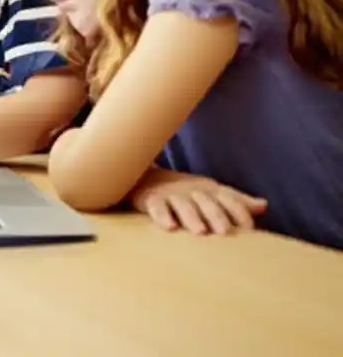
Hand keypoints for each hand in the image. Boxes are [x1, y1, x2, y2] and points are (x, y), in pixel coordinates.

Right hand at [129, 169, 266, 235]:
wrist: (146, 178)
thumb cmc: (186, 192)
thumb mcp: (211, 193)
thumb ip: (236, 201)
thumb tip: (263, 205)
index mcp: (210, 189)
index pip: (228, 197)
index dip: (238, 211)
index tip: (247, 229)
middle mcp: (192, 190)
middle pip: (206, 201)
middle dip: (216, 215)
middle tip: (224, 231)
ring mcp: (171, 194)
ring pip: (183, 205)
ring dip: (192, 216)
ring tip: (200, 231)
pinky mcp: (151, 199)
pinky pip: (156, 207)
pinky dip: (162, 216)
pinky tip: (169, 227)